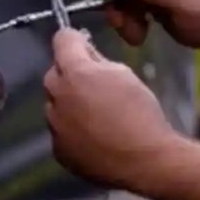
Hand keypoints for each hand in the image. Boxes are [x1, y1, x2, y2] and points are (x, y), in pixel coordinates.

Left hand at [44, 29, 179, 188]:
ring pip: (56, 105)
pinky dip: (72, 130)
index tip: (82, 45)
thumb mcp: (125, 75)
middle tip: (94, 84)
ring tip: (97, 115)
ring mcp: (55, 127)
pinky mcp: (59, 150)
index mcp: (75, 73)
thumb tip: (87, 57)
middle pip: (54, 74)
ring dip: (69, 103)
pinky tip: (95, 136)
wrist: (146, 160)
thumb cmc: (141, 113)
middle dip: (69, 74)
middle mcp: (57, 97)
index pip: (61, 40)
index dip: (74, 40)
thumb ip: (100, 62)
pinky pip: (61, 132)